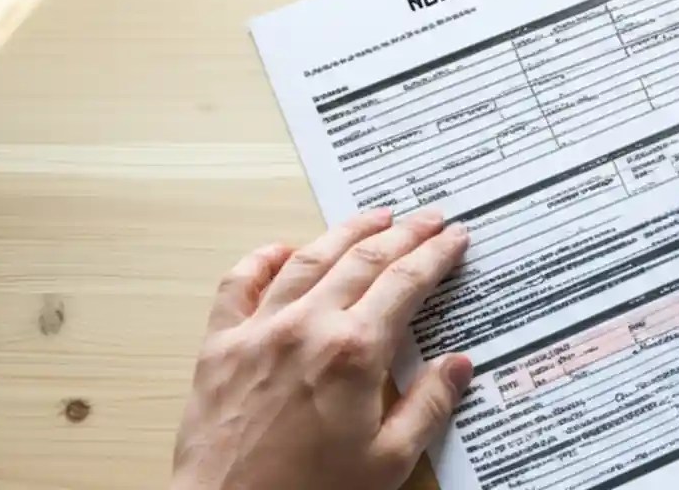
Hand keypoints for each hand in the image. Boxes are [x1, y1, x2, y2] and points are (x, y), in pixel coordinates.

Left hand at [172, 208, 472, 489]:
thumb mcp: (388, 462)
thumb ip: (428, 406)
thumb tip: (459, 365)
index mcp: (354, 352)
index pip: (406, 283)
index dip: (436, 254)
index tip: (455, 237)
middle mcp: (307, 327)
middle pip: (363, 259)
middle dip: (402, 233)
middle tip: (428, 217)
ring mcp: (259, 331)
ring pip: (308, 260)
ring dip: (345, 232)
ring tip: (373, 216)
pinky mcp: (219, 347)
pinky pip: (238, 285)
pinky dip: (262, 259)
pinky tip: (282, 248)